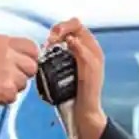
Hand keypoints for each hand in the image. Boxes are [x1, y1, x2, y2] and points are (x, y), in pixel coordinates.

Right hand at [0, 34, 38, 114]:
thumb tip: (14, 59)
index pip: (31, 46)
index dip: (28, 58)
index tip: (22, 65)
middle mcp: (5, 53)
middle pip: (32, 65)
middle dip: (22, 75)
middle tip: (5, 80)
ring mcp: (7, 70)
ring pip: (24, 83)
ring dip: (12, 88)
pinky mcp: (6, 88)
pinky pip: (14, 96)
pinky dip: (4, 99)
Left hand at [46, 17, 108, 138]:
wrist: (83, 113)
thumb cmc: (72, 93)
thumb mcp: (64, 70)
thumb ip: (59, 57)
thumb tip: (44, 47)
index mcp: (87, 49)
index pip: (75, 25)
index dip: (60, 27)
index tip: (48, 38)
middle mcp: (93, 51)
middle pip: (78, 25)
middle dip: (60, 27)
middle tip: (49, 38)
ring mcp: (94, 59)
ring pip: (81, 34)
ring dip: (64, 34)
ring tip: (51, 42)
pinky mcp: (92, 70)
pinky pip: (84, 52)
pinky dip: (75, 46)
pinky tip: (66, 45)